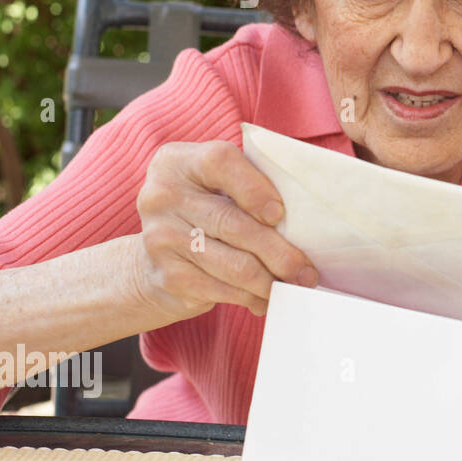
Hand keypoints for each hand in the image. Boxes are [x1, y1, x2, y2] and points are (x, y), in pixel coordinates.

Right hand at [132, 140, 317, 322]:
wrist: (153, 257)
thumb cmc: (204, 211)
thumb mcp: (215, 184)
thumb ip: (249, 183)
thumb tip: (305, 216)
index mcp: (178, 163)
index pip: (219, 162)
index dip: (255, 188)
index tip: (280, 214)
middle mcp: (163, 197)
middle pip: (234, 224)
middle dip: (280, 252)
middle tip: (307, 271)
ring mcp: (161, 239)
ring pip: (234, 265)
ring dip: (272, 280)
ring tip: (295, 284)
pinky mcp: (168, 277)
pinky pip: (224, 290)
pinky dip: (253, 297)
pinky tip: (266, 297)